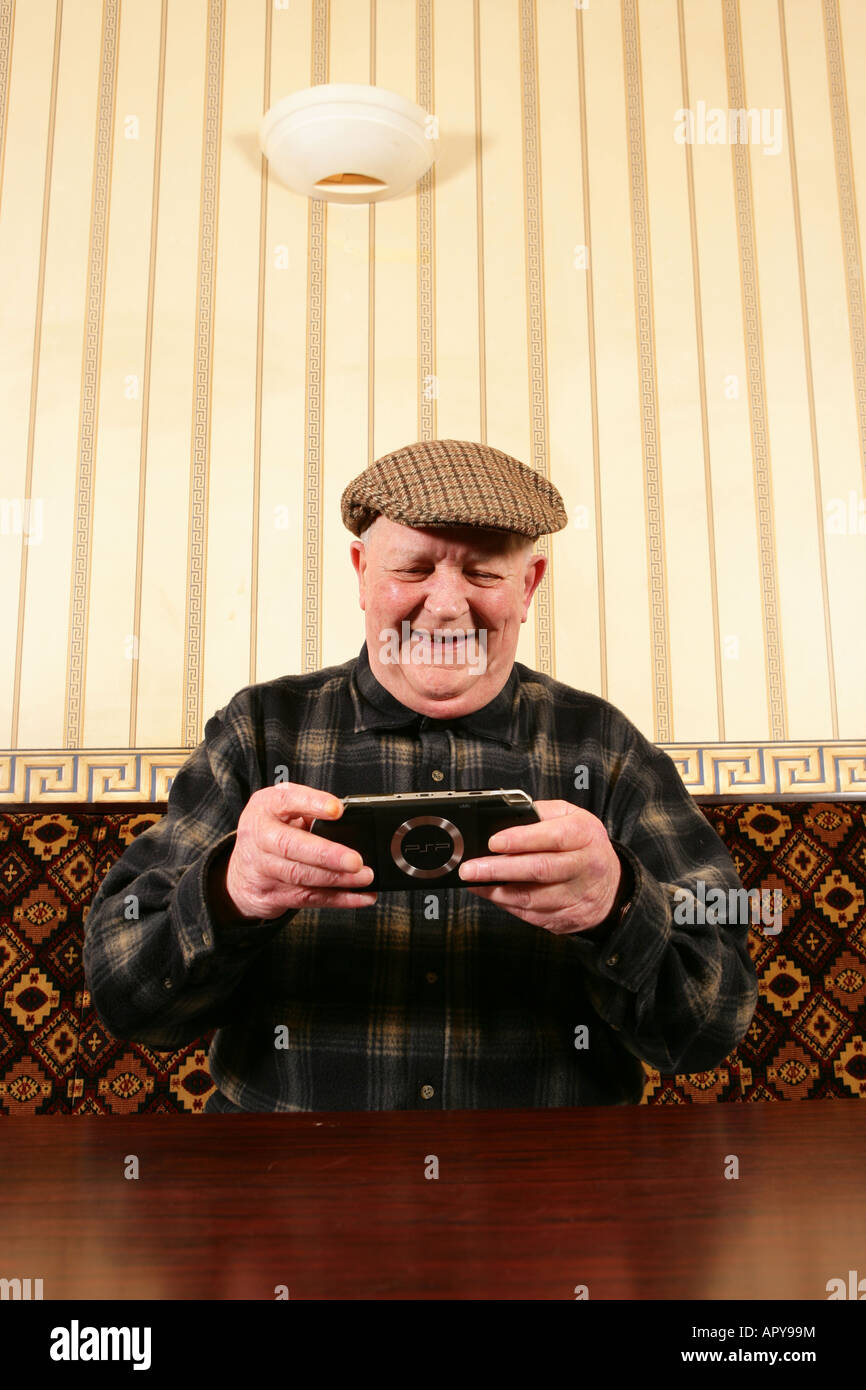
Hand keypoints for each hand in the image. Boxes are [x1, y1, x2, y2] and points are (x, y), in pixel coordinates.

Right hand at [221, 783, 376, 920]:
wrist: (240, 872)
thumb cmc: (272, 831)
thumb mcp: (282, 809)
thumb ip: (308, 808)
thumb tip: (349, 819)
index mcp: (265, 807)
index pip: (287, 800)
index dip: (313, 804)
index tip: (338, 810)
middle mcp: (260, 836)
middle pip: (291, 846)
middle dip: (326, 854)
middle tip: (355, 860)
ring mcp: (263, 868)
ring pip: (301, 876)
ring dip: (336, 879)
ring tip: (364, 876)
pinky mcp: (273, 894)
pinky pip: (308, 898)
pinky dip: (339, 899)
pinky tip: (361, 896)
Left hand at [457, 800, 622, 934]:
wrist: (613, 887)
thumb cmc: (585, 845)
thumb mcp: (572, 817)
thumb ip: (542, 813)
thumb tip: (505, 817)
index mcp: (585, 836)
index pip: (553, 837)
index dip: (521, 840)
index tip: (493, 842)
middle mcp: (585, 866)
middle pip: (540, 869)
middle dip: (499, 870)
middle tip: (471, 868)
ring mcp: (577, 896)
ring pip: (533, 898)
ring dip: (498, 891)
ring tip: (474, 882)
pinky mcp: (566, 918)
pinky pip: (532, 915)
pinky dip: (507, 905)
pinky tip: (492, 894)